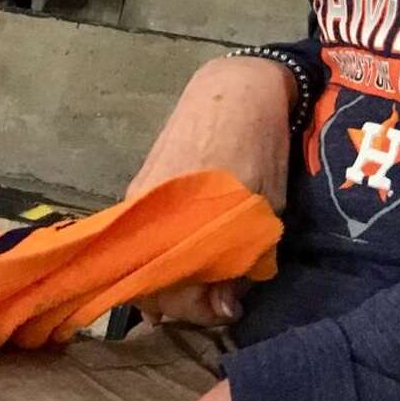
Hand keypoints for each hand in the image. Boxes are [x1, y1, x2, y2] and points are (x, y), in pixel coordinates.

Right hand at [126, 55, 294, 326]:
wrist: (235, 89)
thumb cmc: (258, 145)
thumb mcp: (264, 207)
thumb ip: (241, 259)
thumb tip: (225, 309)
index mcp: (177, 221)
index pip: (172, 293)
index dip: (201, 311)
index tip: (228, 310)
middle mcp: (144, 216)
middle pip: (147, 285)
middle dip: (181, 301)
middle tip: (216, 298)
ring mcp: (134, 203)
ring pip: (140, 263)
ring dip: (168, 280)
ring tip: (203, 278)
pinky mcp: (136, 190)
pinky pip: (139, 239)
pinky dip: (159, 255)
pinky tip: (184, 256)